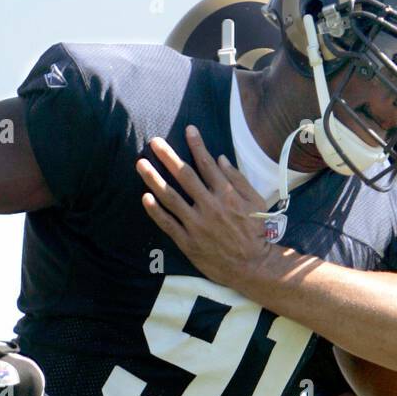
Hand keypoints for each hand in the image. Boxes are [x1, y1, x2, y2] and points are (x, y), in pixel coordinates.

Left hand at [136, 127, 271, 289]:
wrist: (251, 266)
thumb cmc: (256, 232)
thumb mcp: (256, 202)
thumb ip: (238, 180)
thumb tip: (220, 159)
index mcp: (227, 194)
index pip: (207, 164)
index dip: (197, 145)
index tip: (188, 129)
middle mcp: (209, 206)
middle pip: (184, 176)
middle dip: (167, 156)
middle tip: (154, 142)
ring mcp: (196, 224)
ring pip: (170, 197)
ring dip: (153, 179)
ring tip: (140, 164)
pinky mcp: (188, 242)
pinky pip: (168, 224)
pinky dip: (156, 211)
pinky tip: (145, 197)